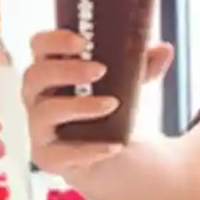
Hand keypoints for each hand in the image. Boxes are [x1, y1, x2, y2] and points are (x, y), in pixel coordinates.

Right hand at [22, 29, 172, 175]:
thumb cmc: (116, 112)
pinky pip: (59, 153)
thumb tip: (164, 49)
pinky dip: (89, 149)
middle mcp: (37, 98)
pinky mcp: (46, 158)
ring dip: (79, 106)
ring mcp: (38, 129)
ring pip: (45, 112)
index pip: (38, 46)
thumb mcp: (132, 85)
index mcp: (52, 71)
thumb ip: (145, 66)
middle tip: (101, 70)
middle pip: (35, 76)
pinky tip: (115, 146)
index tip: (82, 41)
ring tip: (113, 104)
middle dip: (67, 70)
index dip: (54, 41)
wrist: (120, 158)